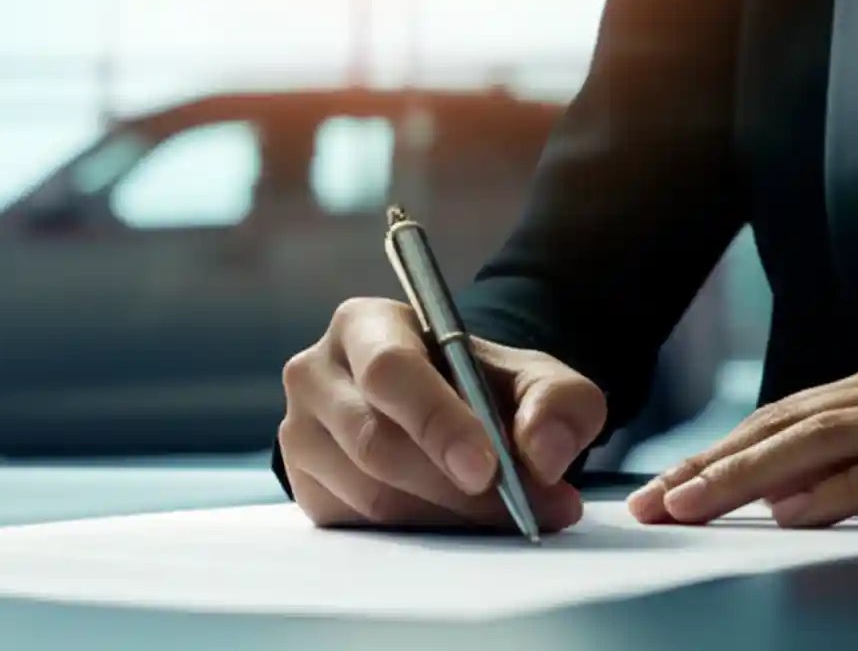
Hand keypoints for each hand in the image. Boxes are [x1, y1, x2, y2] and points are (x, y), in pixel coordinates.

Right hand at [279, 297, 606, 532]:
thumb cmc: (476, 385)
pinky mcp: (306, 488)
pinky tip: (457, 521)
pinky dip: (419, 534)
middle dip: (452, 485)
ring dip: (445, 516)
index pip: (389, 372)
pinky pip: (361, 527)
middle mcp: (316, 374)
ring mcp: (300, 434)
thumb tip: (544, 456)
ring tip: (504, 514)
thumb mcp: (532, 377)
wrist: (442, 409)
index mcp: (364, 325)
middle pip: (374, 442)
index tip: (486, 468)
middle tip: (519, 508)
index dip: (437, 422)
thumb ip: (557, 403)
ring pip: (369, 494)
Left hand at [628, 351, 857, 526]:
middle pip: (789, 422)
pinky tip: (796, 512)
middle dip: (713, 463)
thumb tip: (779, 497)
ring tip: (697, 502)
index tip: (661, 487)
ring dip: (753, 474)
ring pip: (829, 437)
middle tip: (656, 500)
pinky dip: (843, 490)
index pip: (781, 416)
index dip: (715, 452)